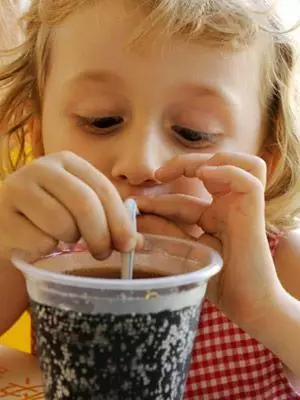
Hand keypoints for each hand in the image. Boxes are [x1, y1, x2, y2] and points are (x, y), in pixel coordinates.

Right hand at [0, 151, 138, 260]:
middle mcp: (41, 168)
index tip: (129, 245)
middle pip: (84, 203)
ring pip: (62, 224)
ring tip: (63, 239)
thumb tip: (138, 242)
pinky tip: (38, 242)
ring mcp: (17, 188)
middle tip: (103, 254)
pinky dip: (46, 250)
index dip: (120, 219)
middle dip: (101, 235)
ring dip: (70, 241)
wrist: (5, 223)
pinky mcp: (2, 215)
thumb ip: (109, 220)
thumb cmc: (49, 216)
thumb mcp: (79, 209)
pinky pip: (39, 241)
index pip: (103, 188)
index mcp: (67, 161)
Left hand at [136, 152, 282, 332]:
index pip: (184, 199)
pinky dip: (226, 171)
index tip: (134, 203)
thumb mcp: (184, 252)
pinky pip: (248, 179)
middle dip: (183, 164)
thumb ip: (165, 232)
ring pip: (240, 163)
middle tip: (158, 174)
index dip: (160, 199)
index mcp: (213, 217)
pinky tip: (204, 175)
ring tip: (189, 171)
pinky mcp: (255, 211)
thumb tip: (137, 215)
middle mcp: (228, 208)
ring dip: (211, 160)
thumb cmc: (220, 284)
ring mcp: (242, 207)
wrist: (248, 306)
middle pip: (213, 167)